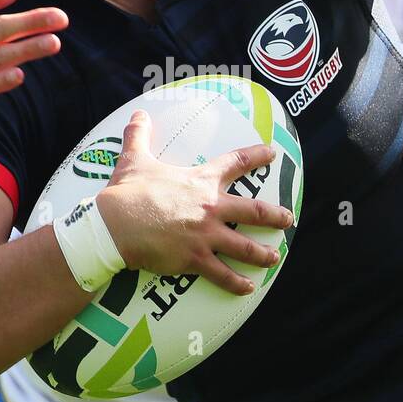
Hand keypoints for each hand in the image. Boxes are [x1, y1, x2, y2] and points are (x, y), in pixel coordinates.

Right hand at [95, 110, 294, 295]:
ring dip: (262, 253)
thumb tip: (137, 113)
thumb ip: (139, 135)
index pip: (235, 163)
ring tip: (274, 257)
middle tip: (288, 220)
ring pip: (244, 247)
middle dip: (275, 216)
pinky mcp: (194, 258)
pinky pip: (222, 274)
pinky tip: (248, 288)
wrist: (115, 225)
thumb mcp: (134, 158)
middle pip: (254, 211)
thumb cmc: (127, 192)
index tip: (272, 154)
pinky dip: (236, 283)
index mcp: (200, 181)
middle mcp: (210, 207)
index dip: (256, 156)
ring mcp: (205, 235)